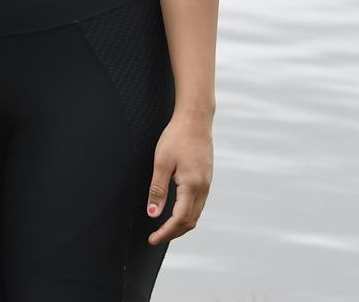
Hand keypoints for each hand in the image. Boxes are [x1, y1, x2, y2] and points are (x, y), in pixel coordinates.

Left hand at [146, 112, 212, 243]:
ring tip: (164, 228)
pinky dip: (187, 213)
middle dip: (173, 232)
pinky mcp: (206, 178)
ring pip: (196, 213)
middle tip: (155, 237)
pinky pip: (198, 203)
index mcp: (192, 186)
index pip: (180, 219)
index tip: (152, 239)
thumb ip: (157, 189)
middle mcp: (203, 188)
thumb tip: (153, 214)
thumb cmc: (176, 137)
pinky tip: (175, 211)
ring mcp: (207, 184)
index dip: (166, 232)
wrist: (196, 120)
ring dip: (181, 224)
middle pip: (190, 221)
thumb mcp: (161, 162)